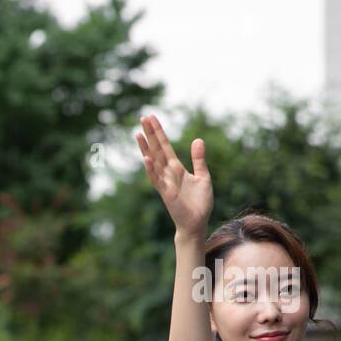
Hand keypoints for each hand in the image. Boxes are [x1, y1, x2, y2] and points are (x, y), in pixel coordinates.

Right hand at [136, 114, 211, 237]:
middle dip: (150, 134)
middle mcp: (167, 174)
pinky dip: (152, 169)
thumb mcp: (203, 176)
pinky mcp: (167, 194)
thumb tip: (197, 139)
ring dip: (145, 148)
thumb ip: (199, 159)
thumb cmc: (199, 203)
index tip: (151, 118)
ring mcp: (165, 183)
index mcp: (176, 168)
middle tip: (143, 117)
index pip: (165, 147)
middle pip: (156, 150)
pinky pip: (157, 180)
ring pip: (153, 162)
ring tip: (138, 134)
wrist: (197, 223)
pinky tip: (147, 158)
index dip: (159, 132)